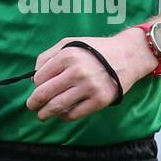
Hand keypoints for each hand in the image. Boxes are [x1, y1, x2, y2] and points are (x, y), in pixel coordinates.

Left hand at [26, 30, 156, 121]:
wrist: (128, 56)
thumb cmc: (95, 50)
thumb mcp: (69, 43)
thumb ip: (47, 56)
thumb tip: (33, 78)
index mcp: (67, 56)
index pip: (40, 77)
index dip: (36, 85)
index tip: (38, 88)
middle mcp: (77, 71)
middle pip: (45, 93)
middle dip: (34, 103)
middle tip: (32, 107)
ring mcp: (89, 87)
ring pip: (57, 106)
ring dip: (45, 114)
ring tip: (42, 115)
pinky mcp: (100, 100)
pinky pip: (75, 114)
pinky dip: (64, 117)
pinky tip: (63, 115)